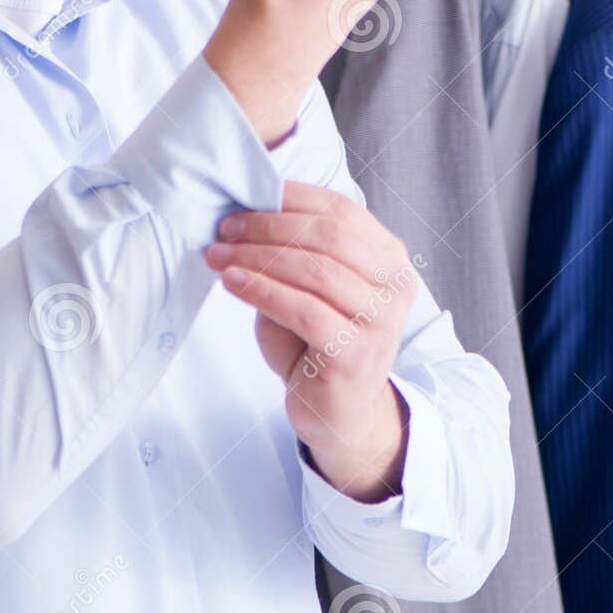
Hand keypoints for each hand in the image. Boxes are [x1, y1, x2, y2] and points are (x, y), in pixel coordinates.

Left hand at [202, 180, 420, 500]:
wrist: (338, 413)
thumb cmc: (318, 343)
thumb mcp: (311, 288)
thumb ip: (295, 252)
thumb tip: (246, 214)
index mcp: (389, 258)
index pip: (341, 210)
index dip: (290, 199)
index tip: (244, 200)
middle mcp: (394, 286)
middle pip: (329, 236)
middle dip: (269, 226)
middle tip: (225, 229)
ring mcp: (380, 322)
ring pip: (315, 270)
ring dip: (257, 256)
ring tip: (219, 256)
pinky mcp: (356, 354)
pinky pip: (303, 310)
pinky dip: (262, 290)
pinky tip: (232, 282)